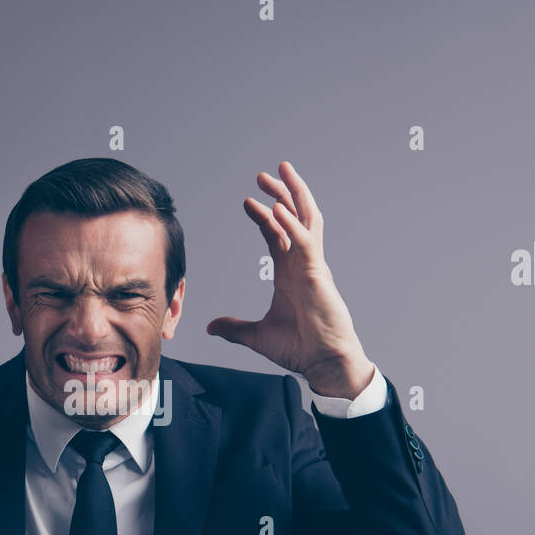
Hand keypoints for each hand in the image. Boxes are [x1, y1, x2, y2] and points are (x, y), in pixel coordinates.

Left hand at [206, 161, 373, 399]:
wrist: (323, 363)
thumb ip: (234, 328)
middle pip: (295, 218)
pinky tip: (278, 209)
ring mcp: (312, 265)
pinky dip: (292, 224)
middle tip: (265, 174)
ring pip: (306, 219)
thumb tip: (211, 327)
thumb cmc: (300, 349)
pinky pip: (305, 241)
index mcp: (290, 273)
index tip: (248, 202)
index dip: (264, 216)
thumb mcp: (257, 336)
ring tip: (281, 171)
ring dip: (293, 194)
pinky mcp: (318, 273)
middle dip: (282, 193)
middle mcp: (302, 263)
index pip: (277, 235)